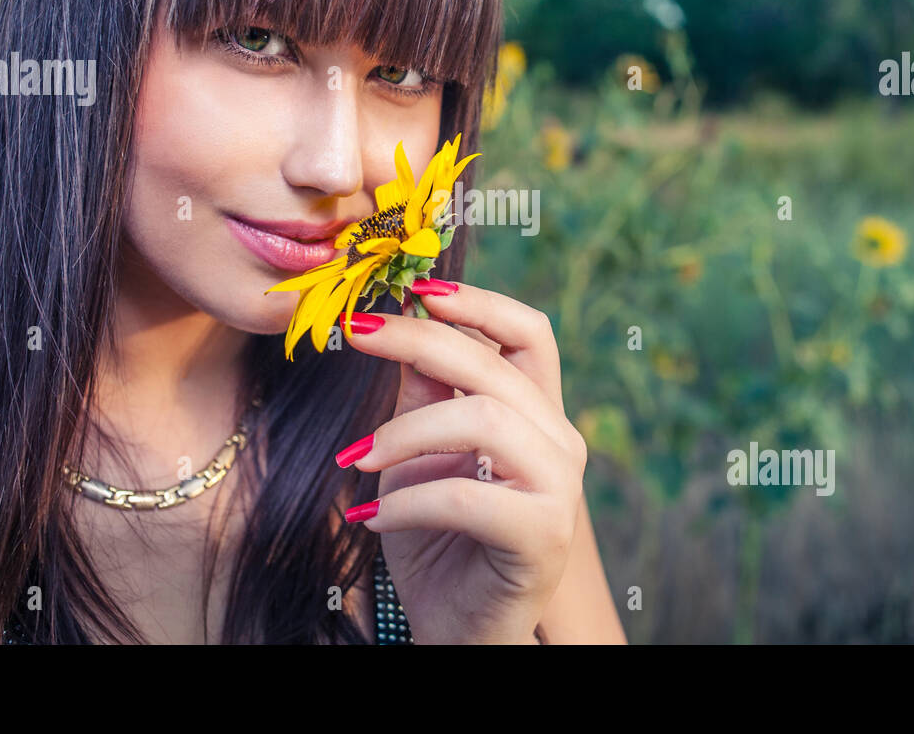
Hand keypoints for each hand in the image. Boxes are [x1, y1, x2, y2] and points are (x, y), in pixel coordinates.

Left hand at [335, 280, 586, 643]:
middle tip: (353, 334)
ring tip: (355, 460)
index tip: (418, 287)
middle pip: (495, 367)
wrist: (454, 628)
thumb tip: (398, 317)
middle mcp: (559, 443)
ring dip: (403, 434)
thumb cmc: (435, 539)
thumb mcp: (417, 453)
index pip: (530, 334)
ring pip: (484, 420)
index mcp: (536, 414)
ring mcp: (559, 490)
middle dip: (418, 340)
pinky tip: (369, 517)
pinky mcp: (542, 537)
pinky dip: (407, 500)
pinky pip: (468, 495)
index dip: (480, 301)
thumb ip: (421, 391)